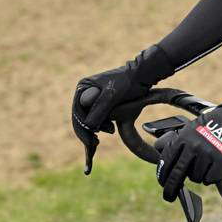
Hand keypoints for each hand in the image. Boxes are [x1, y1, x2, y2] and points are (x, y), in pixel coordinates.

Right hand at [72, 44, 171, 172]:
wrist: (143, 76)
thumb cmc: (128, 83)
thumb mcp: (112, 96)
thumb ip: (99, 110)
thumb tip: (88, 126)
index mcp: (83, 87)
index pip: (78, 112)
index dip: (83, 128)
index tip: (90, 141)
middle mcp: (86, 92)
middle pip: (82, 117)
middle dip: (88, 131)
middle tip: (94, 145)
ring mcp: (94, 98)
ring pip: (90, 119)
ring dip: (97, 128)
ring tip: (108, 132)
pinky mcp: (104, 103)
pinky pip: (99, 118)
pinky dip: (103, 126)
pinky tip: (111, 129)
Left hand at [155, 90, 221, 200]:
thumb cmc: (213, 125)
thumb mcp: (191, 128)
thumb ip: (178, 143)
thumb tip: (164, 161)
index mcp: (184, 138)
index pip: (167, 161)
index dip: (162, 175)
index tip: (163, 183)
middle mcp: (194, 147)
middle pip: (177, 174)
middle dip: (171, 188)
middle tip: (168, 196)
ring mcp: (208, 155)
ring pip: (195, 178)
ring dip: (198, 176)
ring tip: (205, 167)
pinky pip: (210, 179)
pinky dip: (210, 177)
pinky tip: (213, 169)